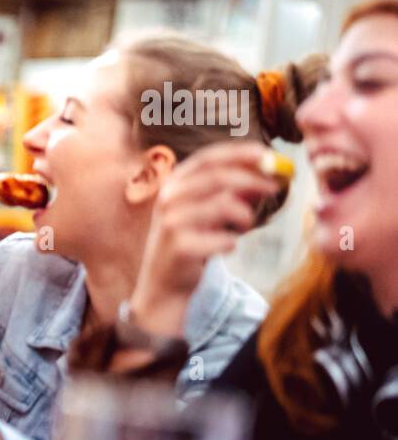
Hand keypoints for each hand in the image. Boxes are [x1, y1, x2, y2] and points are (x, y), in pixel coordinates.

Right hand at [130, 142, 279, 335]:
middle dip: (253, 180)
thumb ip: (230, 192)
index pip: (207, 158)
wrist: (164, 285)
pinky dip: (232, 243)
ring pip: (225, 206)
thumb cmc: (190, 243)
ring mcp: (171, 222)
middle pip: (218, 177)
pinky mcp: (180, 247)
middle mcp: (168, 198)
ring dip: (245, 217)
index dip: (238, 153)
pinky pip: (225, 239)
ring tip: (244, 227)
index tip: (266, 154)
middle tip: (275, 187)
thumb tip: (265, 174)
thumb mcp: (208, 213)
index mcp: (173, 184)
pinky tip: (224, 248)